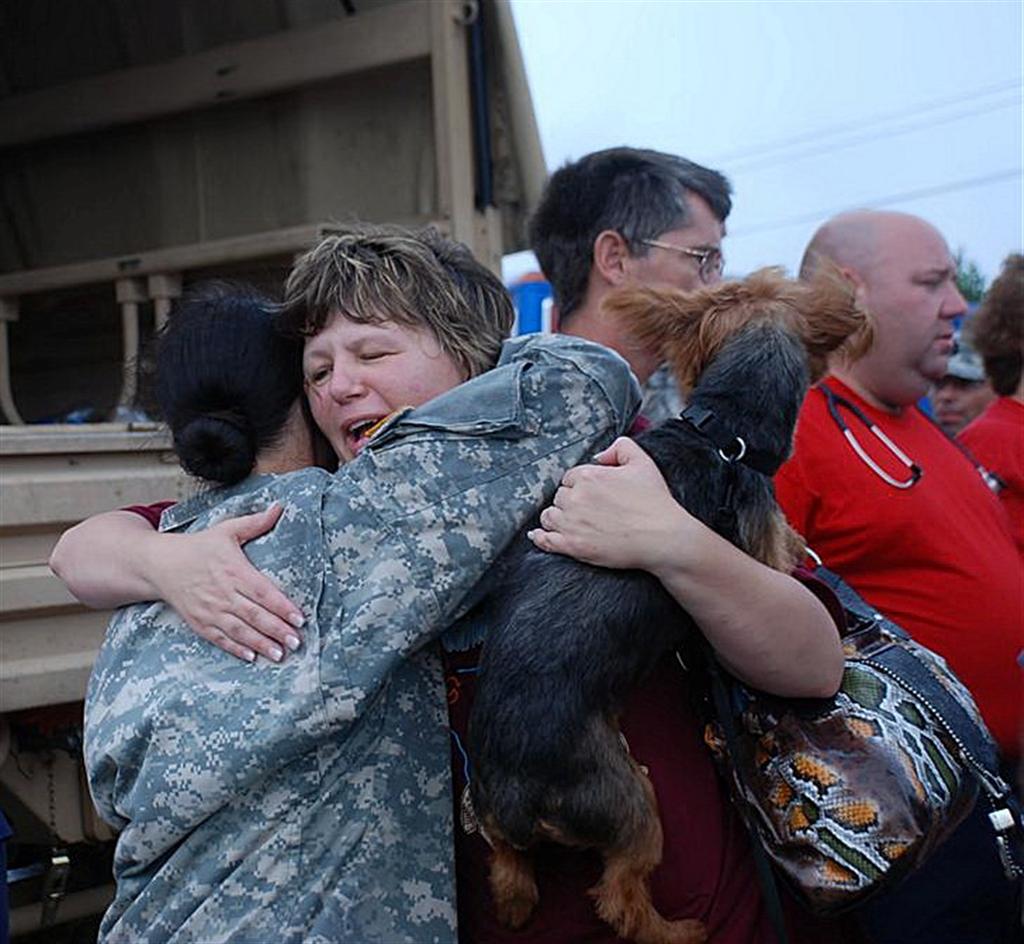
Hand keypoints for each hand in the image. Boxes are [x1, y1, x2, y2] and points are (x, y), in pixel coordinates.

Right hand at [151, 505, 305, 662]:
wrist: (159, 564)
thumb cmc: (198, 546)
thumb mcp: (226, 529)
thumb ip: (255, 523)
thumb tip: (280, 507)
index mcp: (233, 570)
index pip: (263, 592)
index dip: (282, 606)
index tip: (300, 618)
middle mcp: (222, 592)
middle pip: (254, 615)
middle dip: (277, 630)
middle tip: (297, 642)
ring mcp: (209, 610)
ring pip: (239, 631)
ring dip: (261, 644)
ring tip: (281, 654)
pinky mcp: (199, 622)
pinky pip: (220, 639)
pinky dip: (236, 649)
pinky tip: (253, 657)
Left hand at [527, 437, 700, 572]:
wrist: (663, 537)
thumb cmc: (655, 502)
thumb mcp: (643, 462)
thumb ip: (620, 447)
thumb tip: (599, 455)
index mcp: (589, 476)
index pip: (570, 477)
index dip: (580, 486)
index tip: (591, 494)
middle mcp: (576, 498)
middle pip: (560, 496)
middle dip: (570, 501)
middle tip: (586, 510)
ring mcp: (572, 523)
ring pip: (550, 516)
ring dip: (556, 517)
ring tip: (567, 522)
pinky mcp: (573, 546)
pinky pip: (546, 540)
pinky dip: (540, 537)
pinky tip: (538, 536)